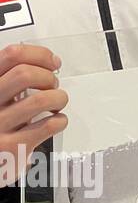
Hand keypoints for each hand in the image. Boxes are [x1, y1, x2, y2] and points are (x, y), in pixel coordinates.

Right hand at [0, 44, 66, 186]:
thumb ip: (11, 79)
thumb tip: (47, 62)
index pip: (12, 55)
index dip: (39, 55)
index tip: (52, 62)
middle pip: (25, 74)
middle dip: (48, 77)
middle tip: (52, 87)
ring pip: (41, 99)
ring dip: (59, 98)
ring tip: (56, 105)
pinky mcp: (12, 147)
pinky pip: (49, 125)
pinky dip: (61, 120)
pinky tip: (55, 122)